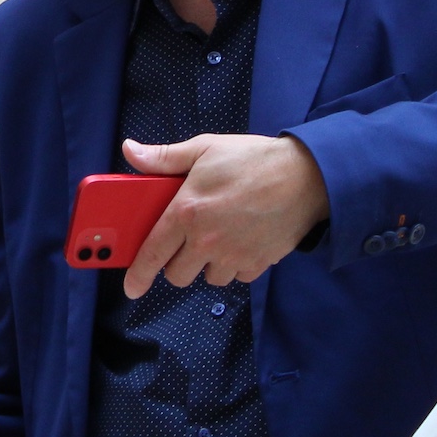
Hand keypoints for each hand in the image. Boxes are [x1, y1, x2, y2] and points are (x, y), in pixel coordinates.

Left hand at [119, 133, 329, 289]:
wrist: (307, 176)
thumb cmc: (253, 159)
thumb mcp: (204, 148)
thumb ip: (163, 158)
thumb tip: (130, 151)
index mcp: (187, 212)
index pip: (153, 252)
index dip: (138, 274)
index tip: (131, 287)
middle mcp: (207, 240)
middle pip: (178, 274)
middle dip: (176, 263)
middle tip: (186, 241)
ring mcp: (234, 255)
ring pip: (209, 277)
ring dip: (208, 264)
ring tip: (218, 237)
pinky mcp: (258, 263)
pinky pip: (238, 276)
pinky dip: (236, 265)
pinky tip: (241, 240)